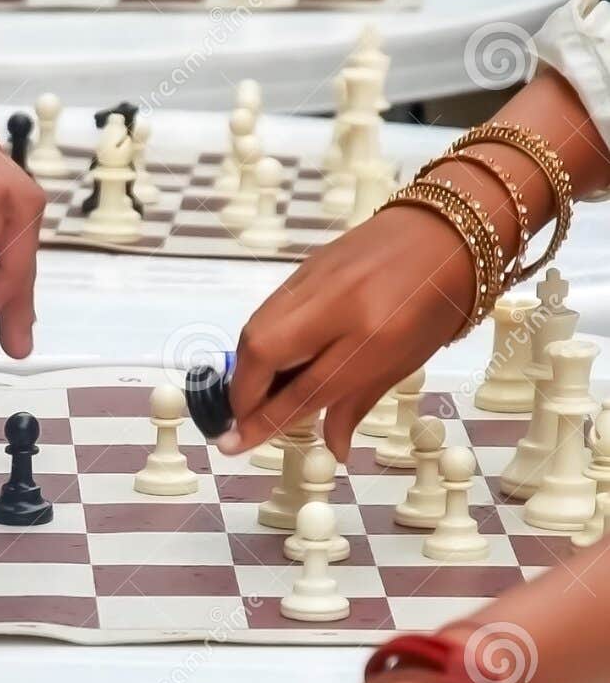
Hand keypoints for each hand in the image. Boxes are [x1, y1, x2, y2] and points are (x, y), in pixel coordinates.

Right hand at [221, 204, 474, 461]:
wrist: (446, 233)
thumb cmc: (434, 304)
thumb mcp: (402, 364)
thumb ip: (356, 405)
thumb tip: (332, 448)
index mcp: (374, 338)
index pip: (305, 389)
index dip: (266, 422)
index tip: (236, 444)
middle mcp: (338, 305)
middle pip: (264, 353)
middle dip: (244, 393)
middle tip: (244, 420)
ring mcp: (316, 279)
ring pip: (258, 329)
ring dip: (248, 370)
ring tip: (258, 395)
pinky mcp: (305, 267)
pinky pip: (270, 312)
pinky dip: (262, 342)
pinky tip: (272, 362)